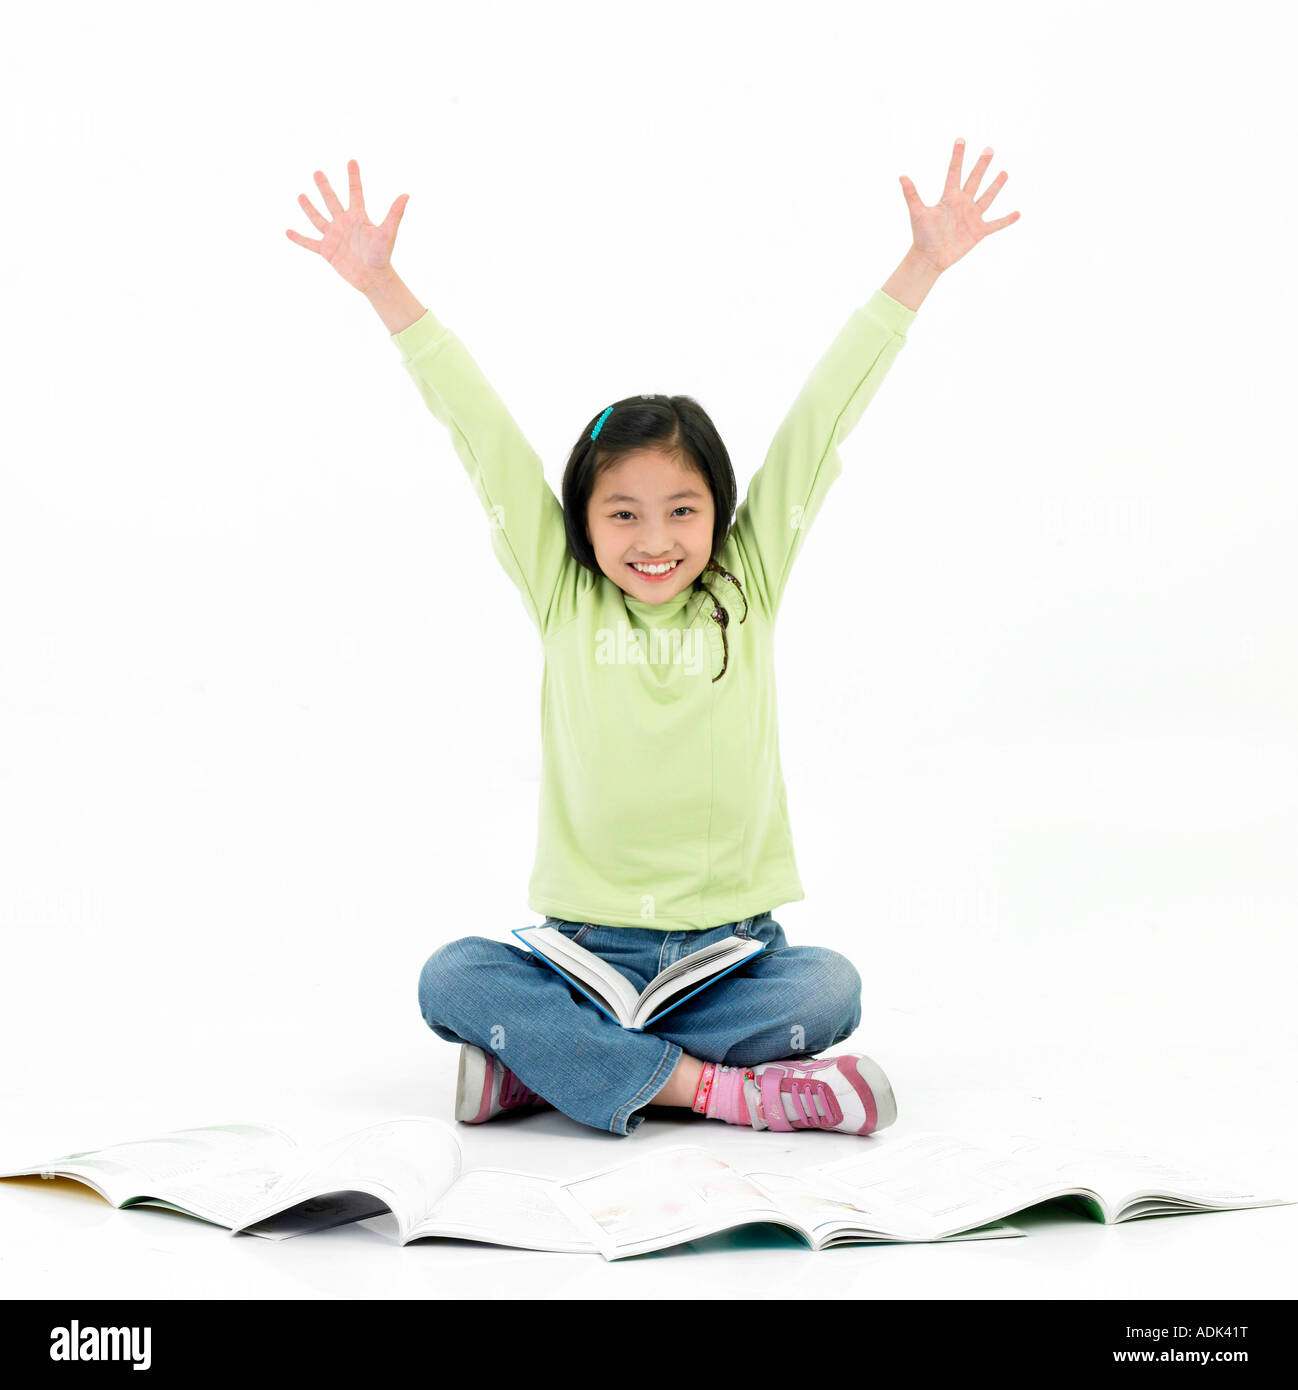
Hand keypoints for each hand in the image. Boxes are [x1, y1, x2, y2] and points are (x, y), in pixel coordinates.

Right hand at [285, 159, 409, 292]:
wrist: (373, 278)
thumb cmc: (382, 256)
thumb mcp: (388, 233)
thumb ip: (394, 213)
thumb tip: (406, 195)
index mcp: (358, 217)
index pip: (355, 192)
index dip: (353, 177)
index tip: (352, 161)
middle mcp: (344, 223)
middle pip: (332, 201)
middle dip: (324, 187)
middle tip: (317, 172)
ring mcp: (334, 236)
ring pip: (318, 218)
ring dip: (309, 208)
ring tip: (300, 195)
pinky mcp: (327, 251)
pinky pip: (309, 243)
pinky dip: (299, 238)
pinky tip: (288, 231)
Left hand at [899, 139, 1019, 273]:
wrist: (930, 258)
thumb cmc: (922, 236)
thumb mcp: (918, 213)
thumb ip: (911, 194)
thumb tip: (901, 176)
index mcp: (949, 197)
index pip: (954, 172)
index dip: (958, 156)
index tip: (961, 139)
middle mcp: (962, 204)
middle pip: (974, 180)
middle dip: (982, 165)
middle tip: (989, 149)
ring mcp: (972, 217)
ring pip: (987, 197)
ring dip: (995, 186)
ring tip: (1004, 173)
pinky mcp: (978, 232)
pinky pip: (996, 224)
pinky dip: (1006, 220)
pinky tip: (1018, 213)